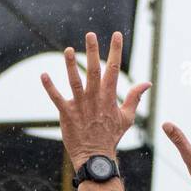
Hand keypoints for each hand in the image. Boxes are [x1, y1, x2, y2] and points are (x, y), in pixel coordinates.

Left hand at [41, 31, 150, 169]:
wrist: (95, 156)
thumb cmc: (111, 136)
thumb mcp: (127, 117)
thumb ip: (135, 98)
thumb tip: (147, 83)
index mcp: (109, 96)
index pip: (113, 69)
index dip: (115, 51)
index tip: (117, 35)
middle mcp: (94, 98)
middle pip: (93, 70)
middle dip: (92, 51)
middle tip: (90, 34)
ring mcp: (79, 105)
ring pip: (74, 81)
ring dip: (70, 65)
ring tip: (67, 50)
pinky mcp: (66, 113)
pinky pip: (56, 98)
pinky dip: (49, 87)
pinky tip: (43, 75)